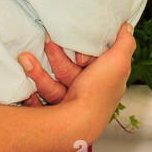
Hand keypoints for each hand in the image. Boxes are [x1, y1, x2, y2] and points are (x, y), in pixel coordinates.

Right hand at [19, 23, 135, 144]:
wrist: (75, 125)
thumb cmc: (97, 94)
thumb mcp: (118, 63)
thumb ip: (124, 44)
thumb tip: (126, 27)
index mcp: (103, 81)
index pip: (91, 60)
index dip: (82, 50)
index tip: (71, 40)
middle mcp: (88, 93)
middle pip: (68, 70)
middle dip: (55, 56)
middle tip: (47, 41)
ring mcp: (70, 105)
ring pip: (51, 84)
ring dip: (37, 71)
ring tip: (25, 58)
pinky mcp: (54, 115)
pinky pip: (39, 101)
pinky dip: (31, 96)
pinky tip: (26, 91)